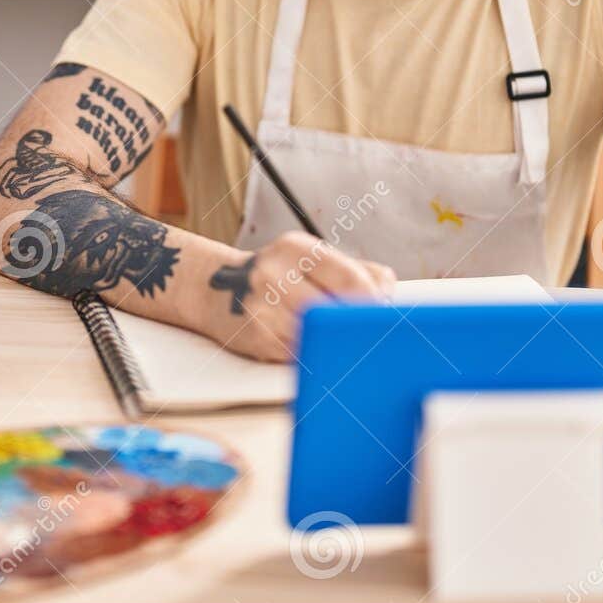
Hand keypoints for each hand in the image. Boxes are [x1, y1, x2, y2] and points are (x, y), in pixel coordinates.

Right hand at [202, 233, 395, 361]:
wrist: (212, 288)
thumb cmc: (275, 276)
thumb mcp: (309, 258)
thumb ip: (355, 269)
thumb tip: (390, 294)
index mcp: (296, 248)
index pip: (351, 278)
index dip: (375, 302)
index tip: (385, 315)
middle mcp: (275, 273)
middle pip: (336, 309)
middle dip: (358, 325)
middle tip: (372, 335)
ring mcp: (262, 306)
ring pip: (319, 334)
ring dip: (339, 343)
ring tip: (349, 345)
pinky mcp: (256, 338)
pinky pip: (301, 353)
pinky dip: (317, 354)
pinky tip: (321, 351)